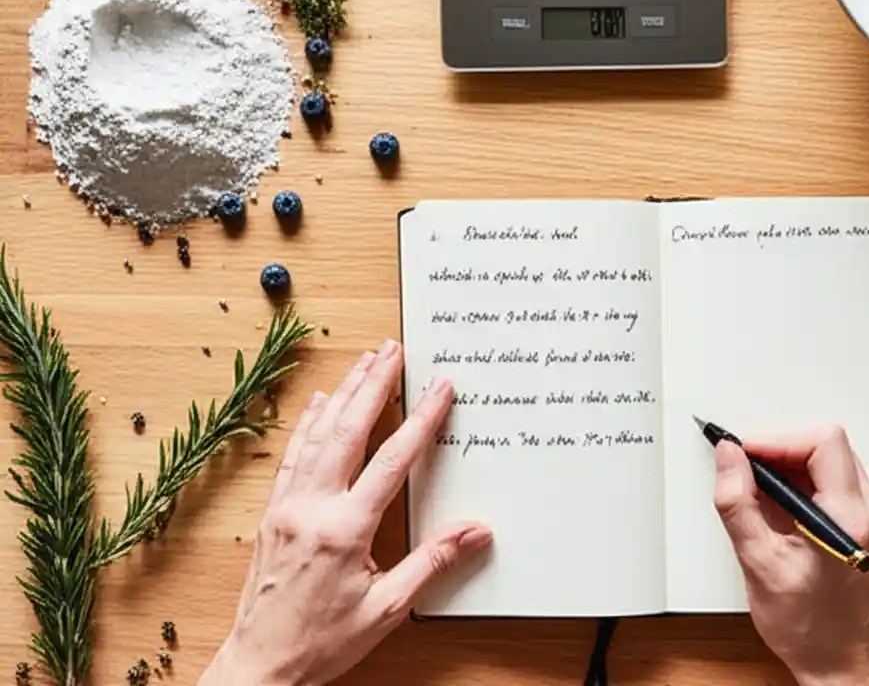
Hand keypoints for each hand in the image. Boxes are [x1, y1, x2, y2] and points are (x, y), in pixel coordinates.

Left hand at [200, 341, 491, 685]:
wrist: (259, 666)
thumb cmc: (322, 643)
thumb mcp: (388, 608)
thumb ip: (432, 562)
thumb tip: (475, 530)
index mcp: (344, 529)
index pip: (392, 461)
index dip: (420, 419)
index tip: (440, 387)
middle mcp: (311, 508)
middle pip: (349, 431)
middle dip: (374, 385)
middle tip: (393, 349)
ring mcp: (287, 507)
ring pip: (318, 436)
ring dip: (344, 395)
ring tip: (364, 362)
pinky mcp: (272, 514)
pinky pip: (292, 456)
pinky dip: (309, 424)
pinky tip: (320, 404)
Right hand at [713, 427, 868, 685]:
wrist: (838, 661)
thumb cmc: (807, 627)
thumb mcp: (759, 564)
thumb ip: (738, 504)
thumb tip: (729, 458)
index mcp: (852, 521)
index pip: (824, 443)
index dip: (777, 438)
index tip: (746, 451)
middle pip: (830, 446)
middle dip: (782, 448)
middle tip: (748, 467)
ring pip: (834, 460)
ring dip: (793, 464)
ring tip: (761, 489)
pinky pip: (839, 481)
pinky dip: (806, 481)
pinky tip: (782, 503)